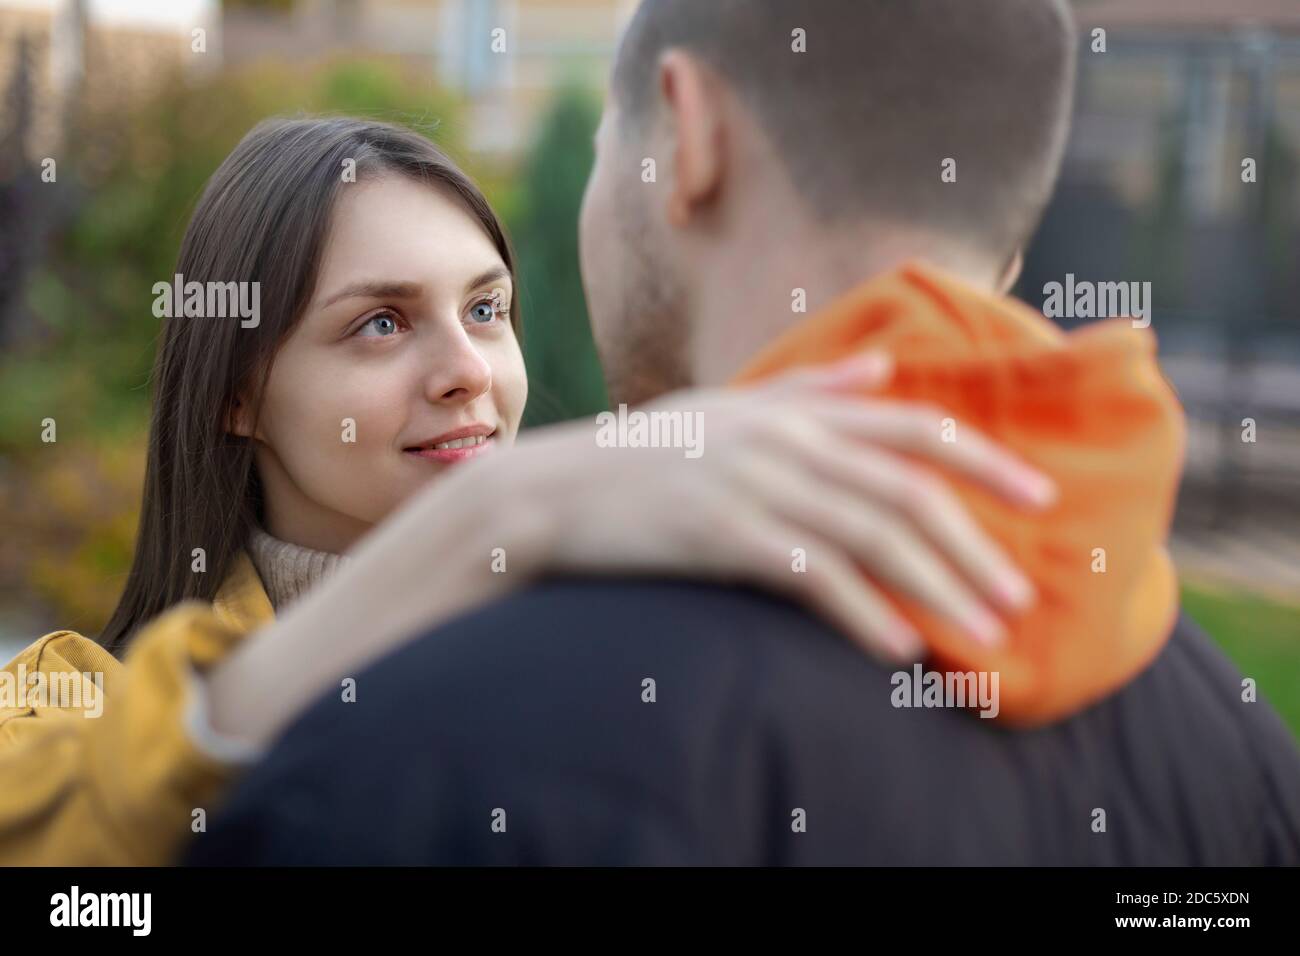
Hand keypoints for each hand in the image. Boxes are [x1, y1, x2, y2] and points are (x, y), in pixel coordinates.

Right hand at [207, 352, 1053, 746]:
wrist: (545, 494)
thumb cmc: (641, 458)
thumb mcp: (724, 408)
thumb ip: (810, 390)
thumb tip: (883, 370)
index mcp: (791, 411)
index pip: (912, 427)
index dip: (985, 461)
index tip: (1042, 497)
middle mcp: (782, 440)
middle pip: (905, 493)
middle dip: (975, 548)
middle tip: (1022, 599)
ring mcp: (751, 485)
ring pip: (871, 537)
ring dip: (937, 589)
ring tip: (983, 635)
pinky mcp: (719, 534)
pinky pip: (809, 576)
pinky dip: (861, 612)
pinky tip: (898, 649)